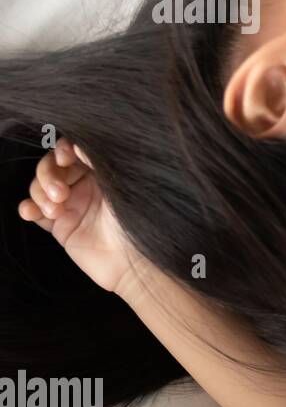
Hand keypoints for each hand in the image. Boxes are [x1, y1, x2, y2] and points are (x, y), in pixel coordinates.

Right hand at [15, 137, 133, 294]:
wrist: (135, 263)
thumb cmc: (136, 221)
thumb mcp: (121, 187)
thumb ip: (98, 163)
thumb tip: (76, 143)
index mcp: (102, 170)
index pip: (72, 150)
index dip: (62, 151)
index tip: (67, 158)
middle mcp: (85, 184)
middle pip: (51, 167)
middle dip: (48, 176)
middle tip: (60, 194)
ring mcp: (70, 205)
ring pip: (39, 187)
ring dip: (40, 194)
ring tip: (56, 211)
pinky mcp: (60, 226)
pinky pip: (35, 212)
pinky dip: (28, 208)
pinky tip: (31, 212)